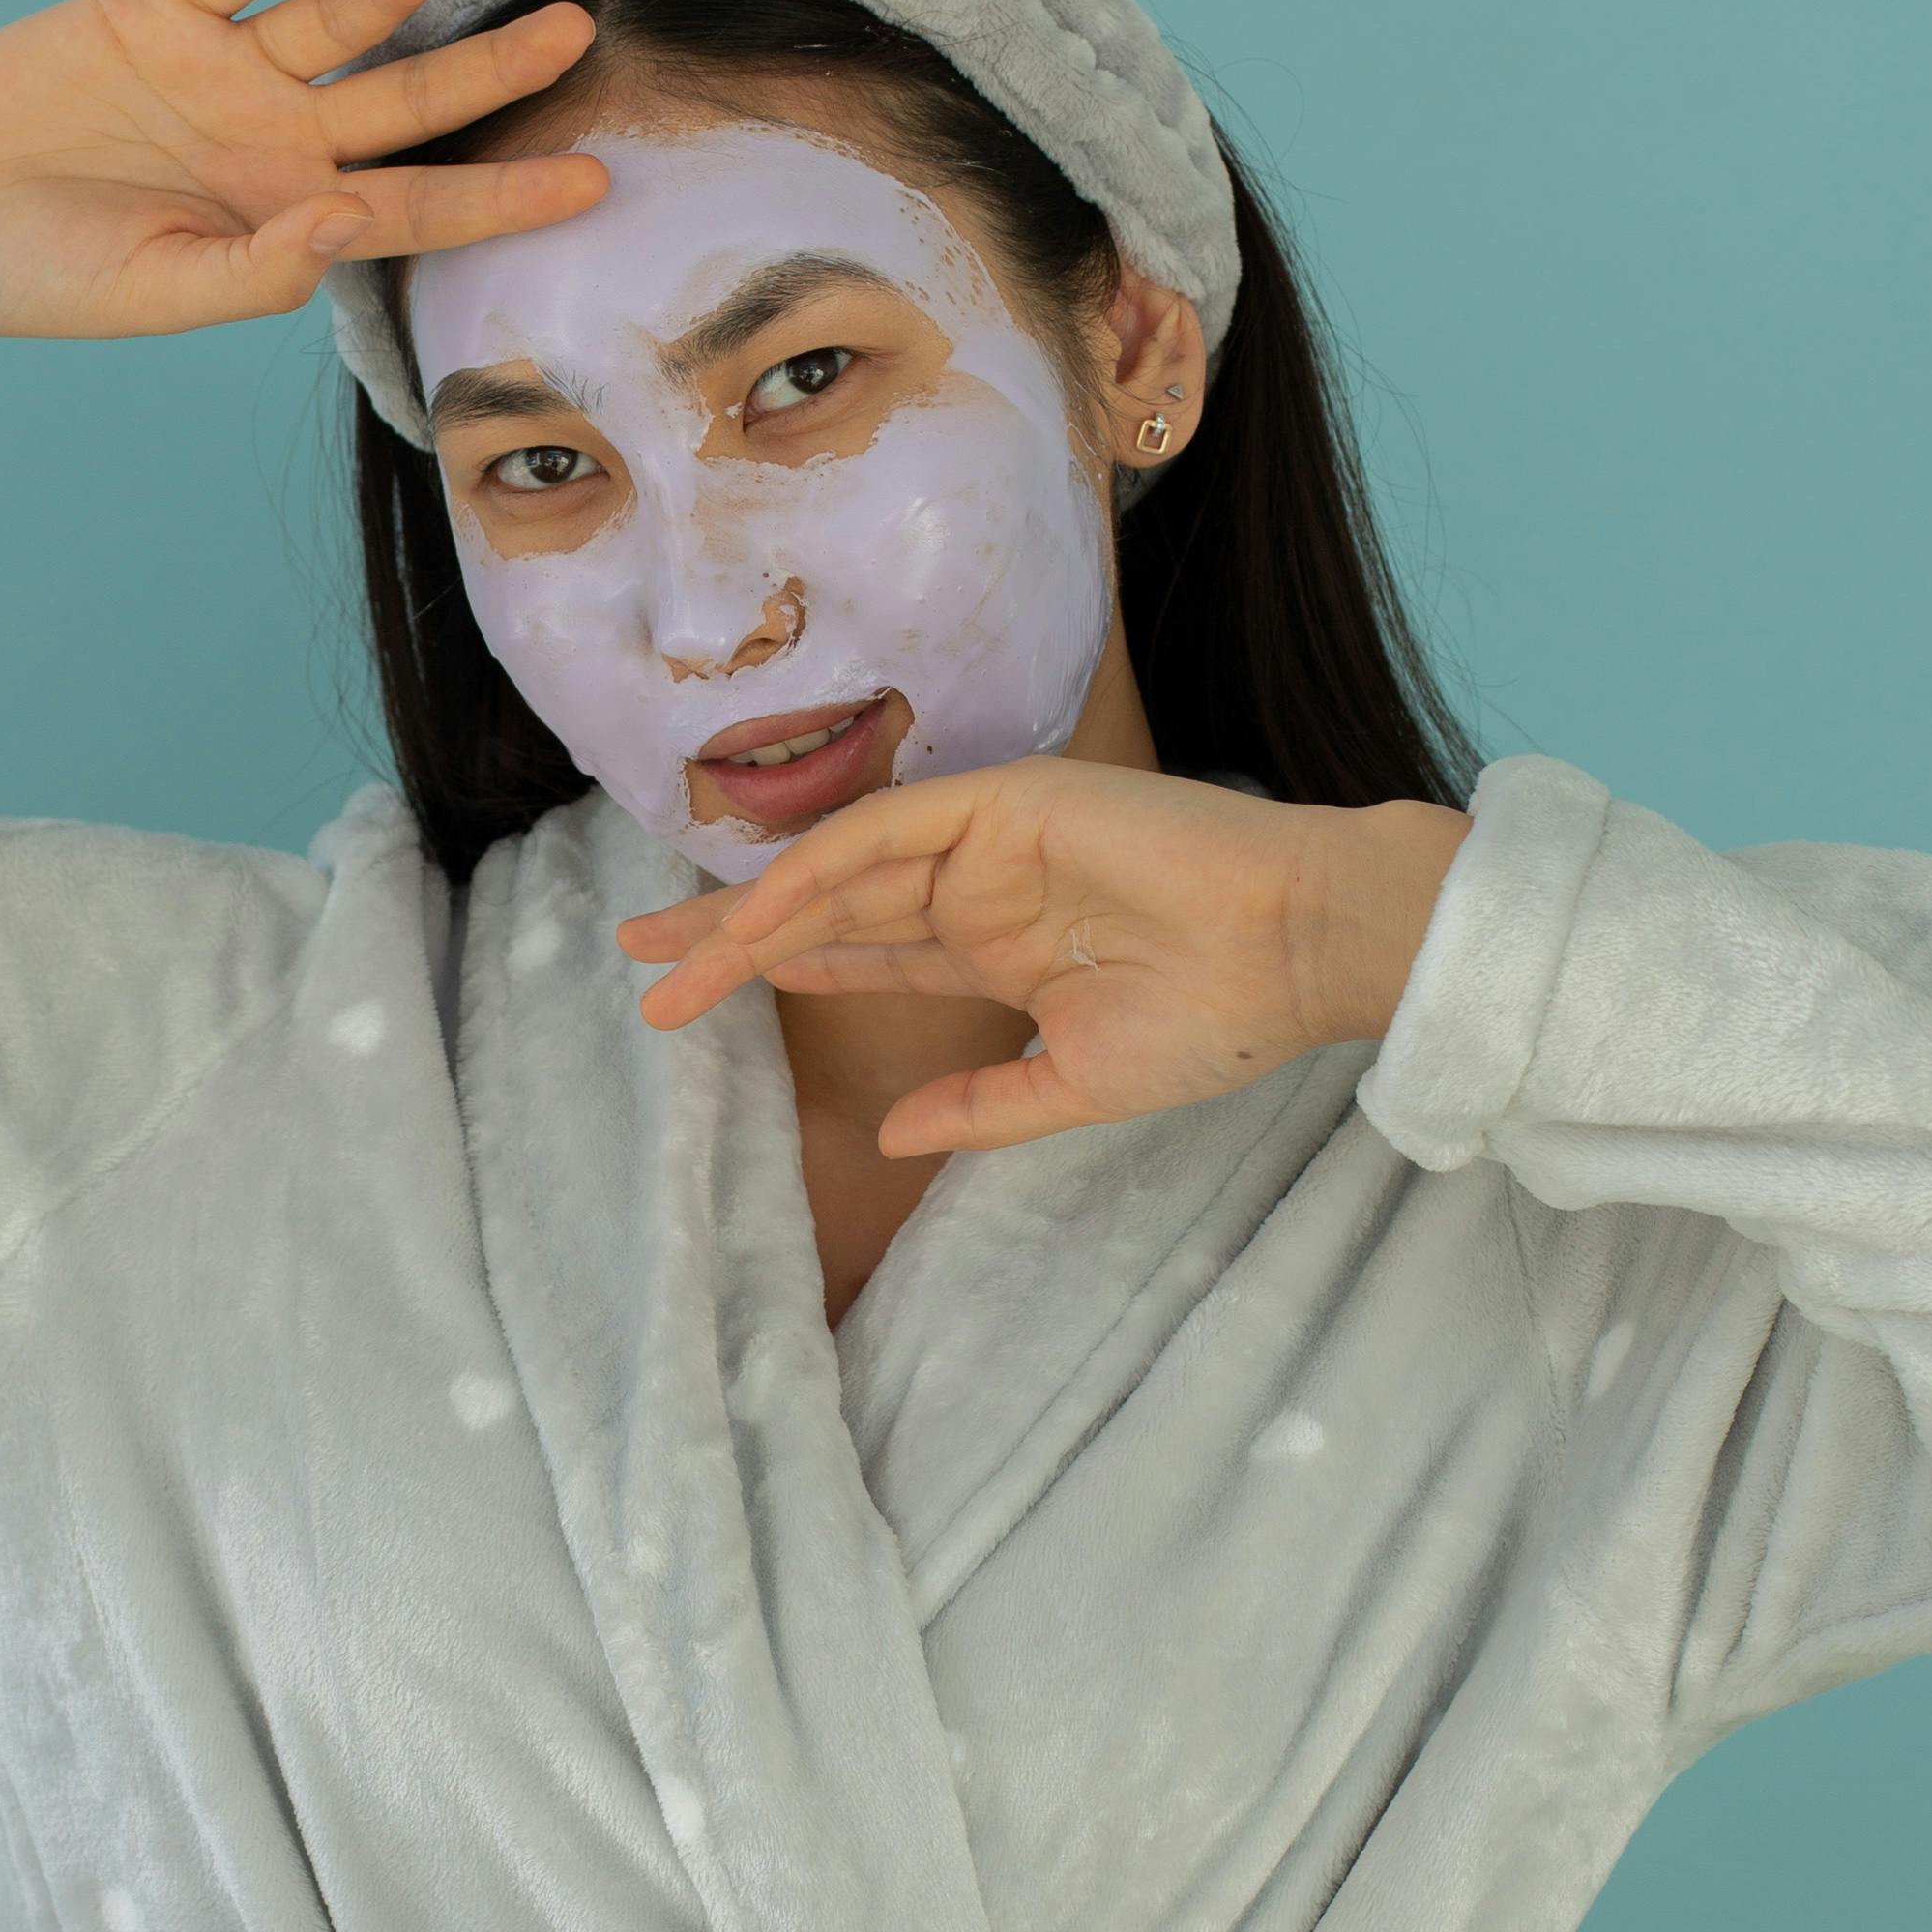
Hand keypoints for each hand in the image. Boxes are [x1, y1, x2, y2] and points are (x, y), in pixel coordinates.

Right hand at [0, 0, 603, 443]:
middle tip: (580, 33)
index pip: (424, 203)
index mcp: (291, 211)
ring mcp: (221, 63)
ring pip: (330, 20)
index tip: (598, 179)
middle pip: (410, 94)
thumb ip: (261, 267)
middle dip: (495, 68)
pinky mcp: (152, 5)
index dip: (508, 194)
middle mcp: (276, 132)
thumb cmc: (43, 278)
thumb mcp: (156, 293)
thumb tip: (355, 215)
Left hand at [617, 768, 1469, 1158]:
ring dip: (749, 912)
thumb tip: (888, 1131)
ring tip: (664, 956)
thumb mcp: (1074, 1084)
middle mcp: (977, 883)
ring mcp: (987, 838)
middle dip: (726, 932)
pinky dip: (817, 874)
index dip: (774, 970)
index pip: (857, 952)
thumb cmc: (1213, 1019)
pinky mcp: (1004, 801)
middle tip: (632, 957)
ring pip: (837, 866)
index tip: (685, 1002)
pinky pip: (885, 834)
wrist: (1299, 955)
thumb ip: (979, 1107)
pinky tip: (756, 921)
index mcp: (995, 945)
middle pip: (824, 903)